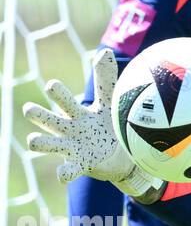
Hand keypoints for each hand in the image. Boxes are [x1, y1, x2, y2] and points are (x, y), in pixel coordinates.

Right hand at [23, 48, 162, 198]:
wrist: (124, 157)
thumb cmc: (111, 127)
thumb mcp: (110, 103)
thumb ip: (106, 80)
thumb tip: (105, 51)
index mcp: (76, 112)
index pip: (60, 96)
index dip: (54, 92)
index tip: (52, 88)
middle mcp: (68, 129)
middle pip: (44, 118)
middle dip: (35, 113)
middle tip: (30, 110)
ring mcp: (71, 148)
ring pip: (45, 144)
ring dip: (38, 142)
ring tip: (34, 140)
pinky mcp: (79, 165)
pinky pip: (66, 171)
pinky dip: (63, 172)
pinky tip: (63, 173)